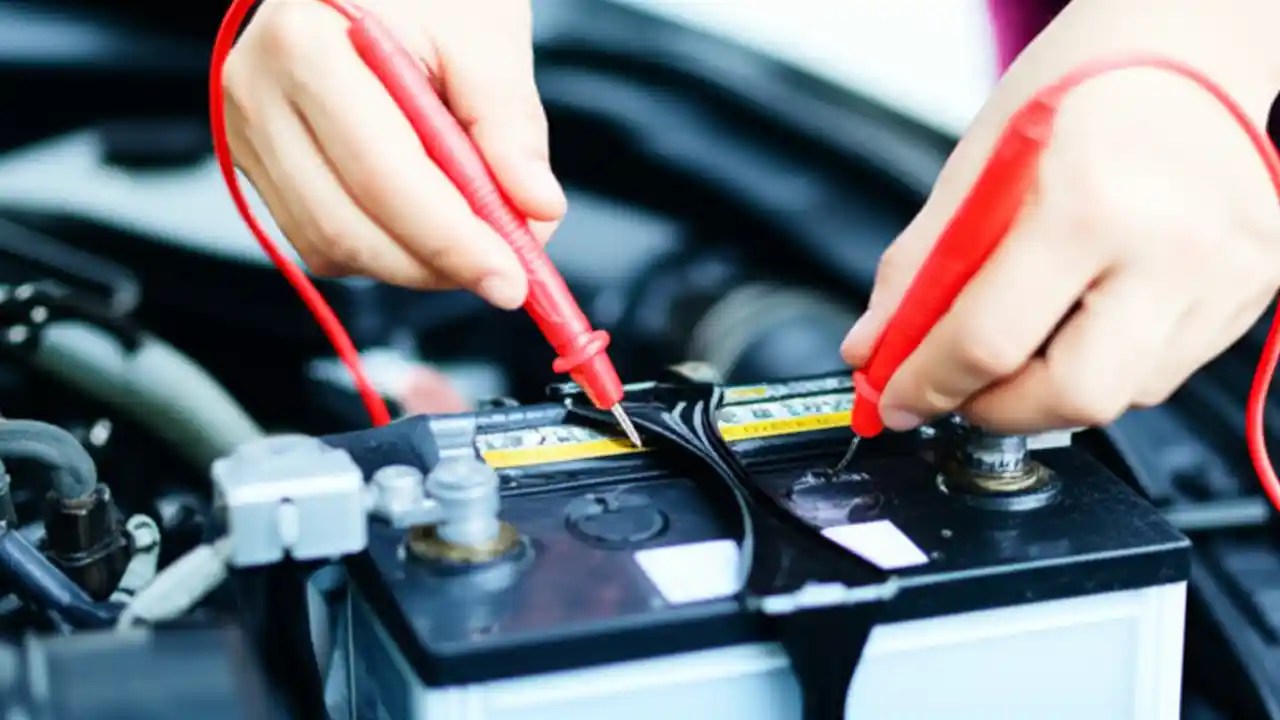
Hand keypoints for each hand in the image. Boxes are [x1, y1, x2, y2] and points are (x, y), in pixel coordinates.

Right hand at [224, 0, 564, 308]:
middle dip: (437, 265)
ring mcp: (248, 132)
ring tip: (475, 241)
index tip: (514, 279)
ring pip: (331, 247)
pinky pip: (320, 239)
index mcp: (307, 45)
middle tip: (508, 274)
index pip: (383, 175)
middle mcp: (259, 94)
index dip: (452, 241)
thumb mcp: (484, 36)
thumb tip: (536, 210)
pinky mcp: (257, 162)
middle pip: (348, 227)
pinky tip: (427, 221)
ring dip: (413, 265)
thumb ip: (509, 126)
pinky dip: (383, 250)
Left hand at [841, 65, 1279, 433]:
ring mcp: (1227, 272)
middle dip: (995, 410)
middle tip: (959, 387)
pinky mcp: (1256, 286)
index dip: (926, 384)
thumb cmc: (1086, 82)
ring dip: (1052, 390)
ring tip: (1025, 332)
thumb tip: (877, 349)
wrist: (1193, 38)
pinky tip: (1086, 312)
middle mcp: (1172, 247)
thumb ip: (921, 267)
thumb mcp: (979, 160)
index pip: (988, 341)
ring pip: (1123, 396)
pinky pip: (1167, 369)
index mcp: (1090, 204)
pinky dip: (1108, 363)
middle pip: (1071, 397)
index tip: (895, 398)